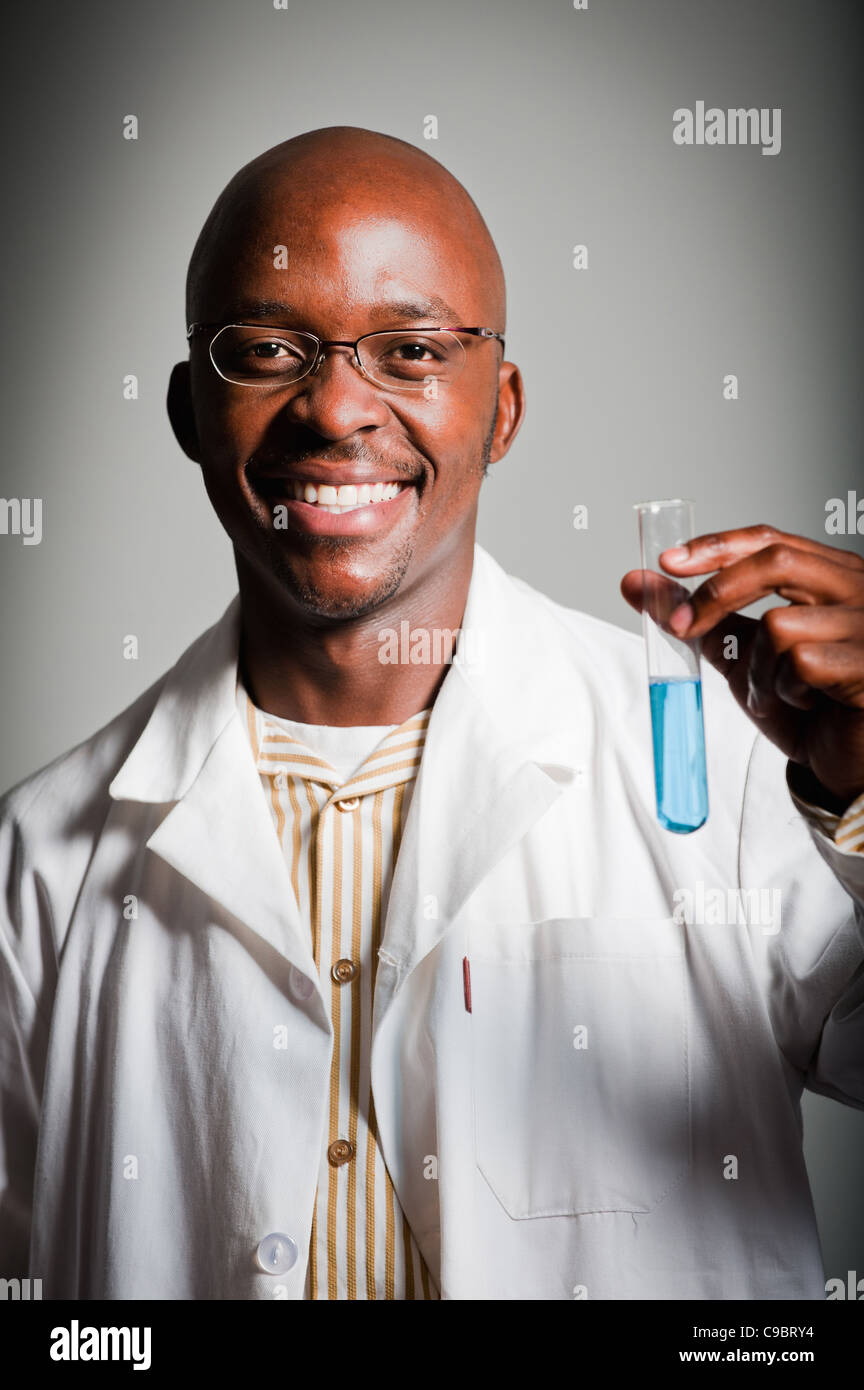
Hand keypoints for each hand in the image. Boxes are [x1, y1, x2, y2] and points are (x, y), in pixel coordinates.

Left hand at [621, 524, 863, 808]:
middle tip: (685, 626)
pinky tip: (806, 705)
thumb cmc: (805, 709)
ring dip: (756, 670)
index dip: (717, 546)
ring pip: (778, 624)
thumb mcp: (743, 657)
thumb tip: (637, 584)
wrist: (843, 764)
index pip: (772, 539)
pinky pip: (800, 663)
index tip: (668, 562)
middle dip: (717, 593)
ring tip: (776, 695)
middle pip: (775, 561)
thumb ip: (700, 619)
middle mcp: (858, 589)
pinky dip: (783, 691)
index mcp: (831, 576)